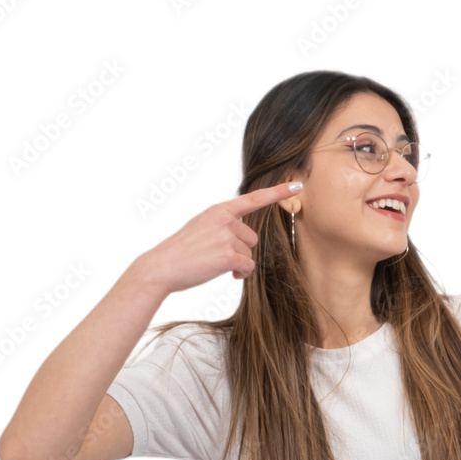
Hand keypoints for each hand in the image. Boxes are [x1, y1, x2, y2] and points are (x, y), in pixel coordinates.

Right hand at [135, 181, 301, 295]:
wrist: (162, 266)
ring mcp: (226, 236)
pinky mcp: (228, 255)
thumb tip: (244, 239)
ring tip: (217, 264)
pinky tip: (226, 273)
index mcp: (219, 209)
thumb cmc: (182, 251)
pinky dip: (241, 273)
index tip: (298, 185)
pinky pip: (248, 266)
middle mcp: (225, 219)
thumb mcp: (201, 226)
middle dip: (241, 250)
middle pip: (253, 238)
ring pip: (250, 253)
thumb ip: (223, 225)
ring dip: (240, 263)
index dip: (278, 193)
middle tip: (219, 256)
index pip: (253, 199)